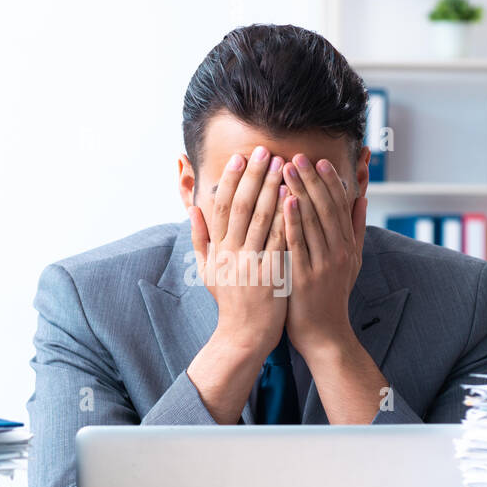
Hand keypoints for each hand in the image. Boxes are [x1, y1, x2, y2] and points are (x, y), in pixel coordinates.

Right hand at [188, 145, 288, 361]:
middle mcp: (230, 253)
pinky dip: (285, 216)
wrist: (244, 335)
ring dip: (272, 188)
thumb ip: (200, 239)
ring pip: (260, 218)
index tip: (241, 158)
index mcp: (217, 249)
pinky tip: (294, 197)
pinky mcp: (270, 273)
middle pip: (240, 205)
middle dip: (254, 176)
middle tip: (265, 151)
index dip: (231, 180)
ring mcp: (250, 262)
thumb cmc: (230, 303)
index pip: (221, 206)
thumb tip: (193, 210)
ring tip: (283, 166)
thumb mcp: (207, 272)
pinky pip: (278, 239)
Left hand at [281, 153, 367, 360]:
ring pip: (312, 221)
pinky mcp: (305, 277)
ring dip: (300, 192)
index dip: (329, 182)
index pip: (340, 207)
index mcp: (348, 246)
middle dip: (312, 180)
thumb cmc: (332, 297)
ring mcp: (323, 264)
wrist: (325, 335)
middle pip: (325, 208)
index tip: (319, 161)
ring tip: (288, 168)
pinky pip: (298, 243)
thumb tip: (363, 199)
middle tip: (299, 156)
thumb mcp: (352, 262)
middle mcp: (339, 252)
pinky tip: (285, 201)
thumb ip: (356, 229)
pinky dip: (292, 221)